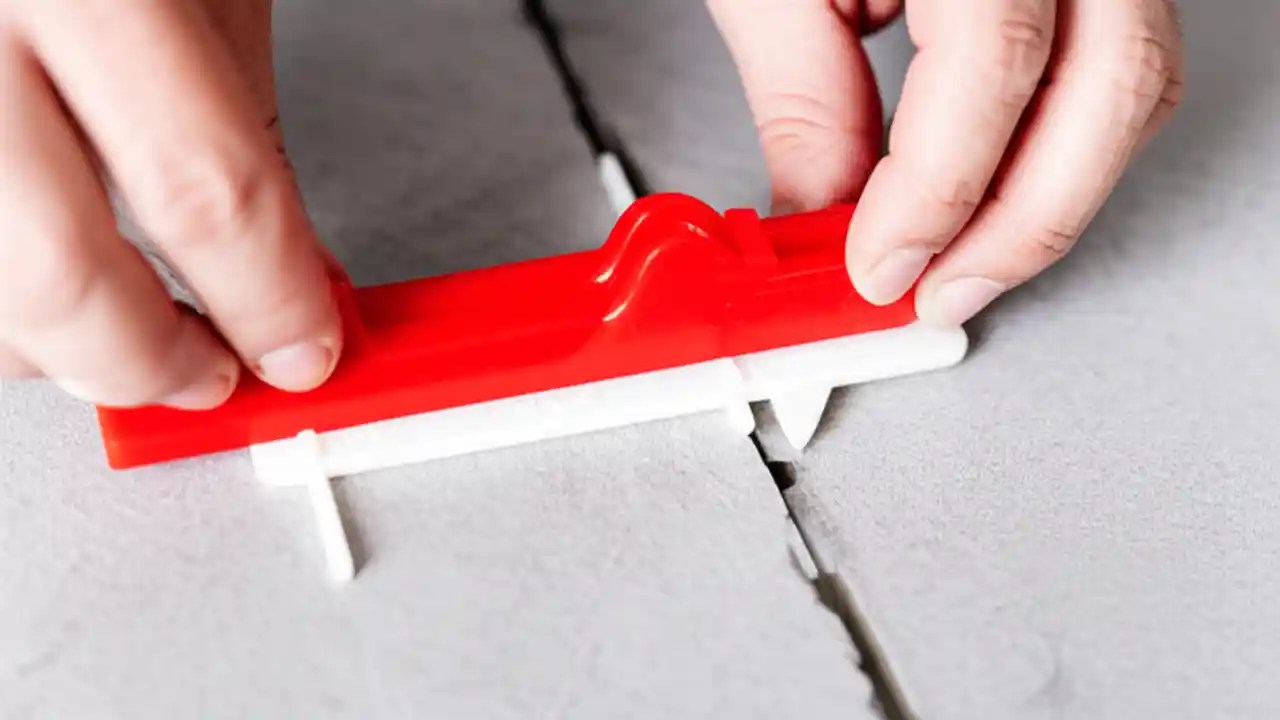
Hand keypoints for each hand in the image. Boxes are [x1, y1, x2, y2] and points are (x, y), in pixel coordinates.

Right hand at [0, 0, 341, 408]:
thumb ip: (242, 131)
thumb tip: (290, 277)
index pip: (203, 186)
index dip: (267, 299)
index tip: (303, 350)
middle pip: (50, 272)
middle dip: (144, 362)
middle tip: (205, 373)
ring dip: (52, 346)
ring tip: (122, 333)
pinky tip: (35, 284)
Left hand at [710, 0, 1182, 323]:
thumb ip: (805, 101)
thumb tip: (823, 219)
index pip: (993, 63)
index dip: (938, 192)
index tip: (881, 269)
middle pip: (1109, 87)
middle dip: (1019, 225)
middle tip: (937, 294)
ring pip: (1137, 86)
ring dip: (1052, 196)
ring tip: (964, 261)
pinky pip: (1126, 60)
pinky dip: (1066, 143)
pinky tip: (1000, 186)